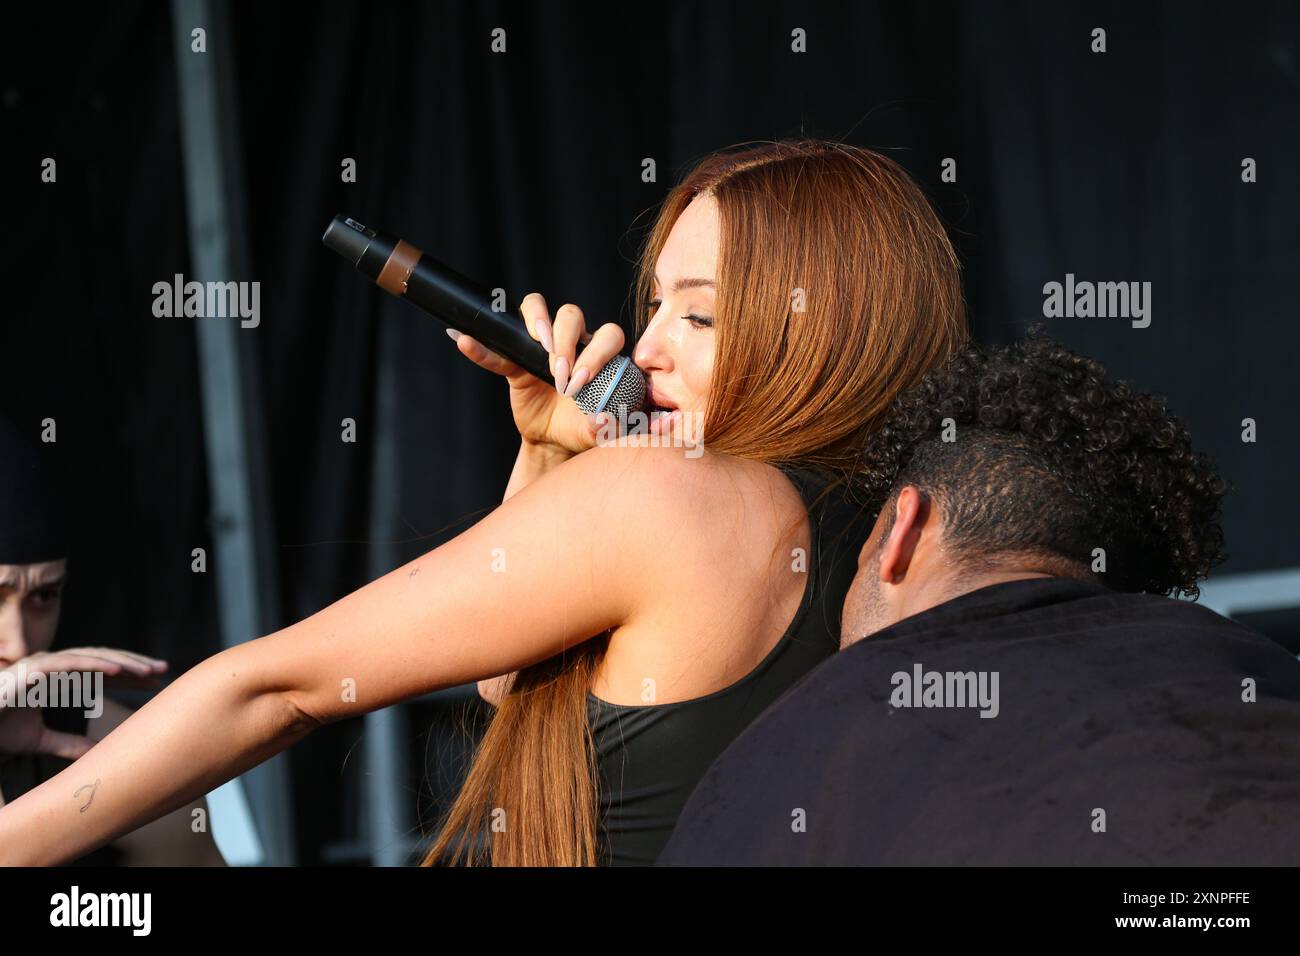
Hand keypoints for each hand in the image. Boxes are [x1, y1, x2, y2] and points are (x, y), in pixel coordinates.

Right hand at [0, 648, 166, 758]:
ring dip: (123, 662)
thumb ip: (66, 744)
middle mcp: (54, 666)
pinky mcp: (32, 669)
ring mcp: (44, 663)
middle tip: (165, 671)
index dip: (130, 673)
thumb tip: (96, 755)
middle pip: (104, 660)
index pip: (102, 670)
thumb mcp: (38, 740)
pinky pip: (69, 663)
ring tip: (149, 671)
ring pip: (93, 657)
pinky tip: (118, 670)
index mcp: (58, 677)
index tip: (156, 681)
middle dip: (135, 663)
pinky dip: (94, 664)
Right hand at [448, 293, 630, 454]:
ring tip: (536, 344)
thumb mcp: (594, 432)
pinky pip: (497, 346)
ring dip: (537, 320)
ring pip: (537, 308)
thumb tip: (605, 419)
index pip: (607, 335)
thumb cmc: (580, 427)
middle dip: (566, 338)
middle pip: (571, 315)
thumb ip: (603, 428)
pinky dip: (482, 346)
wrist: (553, 438)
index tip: (583, 379)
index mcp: (599, 355)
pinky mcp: (515, 359)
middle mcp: (573, 342)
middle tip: (560, 372)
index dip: (597, 351)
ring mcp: (540, 347)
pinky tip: (466, 342)